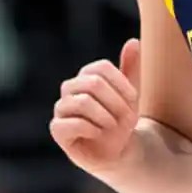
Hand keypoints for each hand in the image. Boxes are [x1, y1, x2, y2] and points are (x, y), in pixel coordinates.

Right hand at [50, 39, 140, 171]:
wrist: (118, 151)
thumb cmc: (121, 120)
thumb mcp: (131, 94)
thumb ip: (131, 68)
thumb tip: (133, 41)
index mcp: (86, 76)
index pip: (101, 68)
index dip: (122, 84)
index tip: (134, 100)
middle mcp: (70, 89)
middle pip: (93, 84)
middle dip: (116, 103)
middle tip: (125, 117)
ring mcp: (61, 109)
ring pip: (82, 102)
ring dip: (106, 117)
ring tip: (112, 126)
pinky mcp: (58, 130)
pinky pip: (69, 123)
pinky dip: (91, 129)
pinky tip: (98, 134)